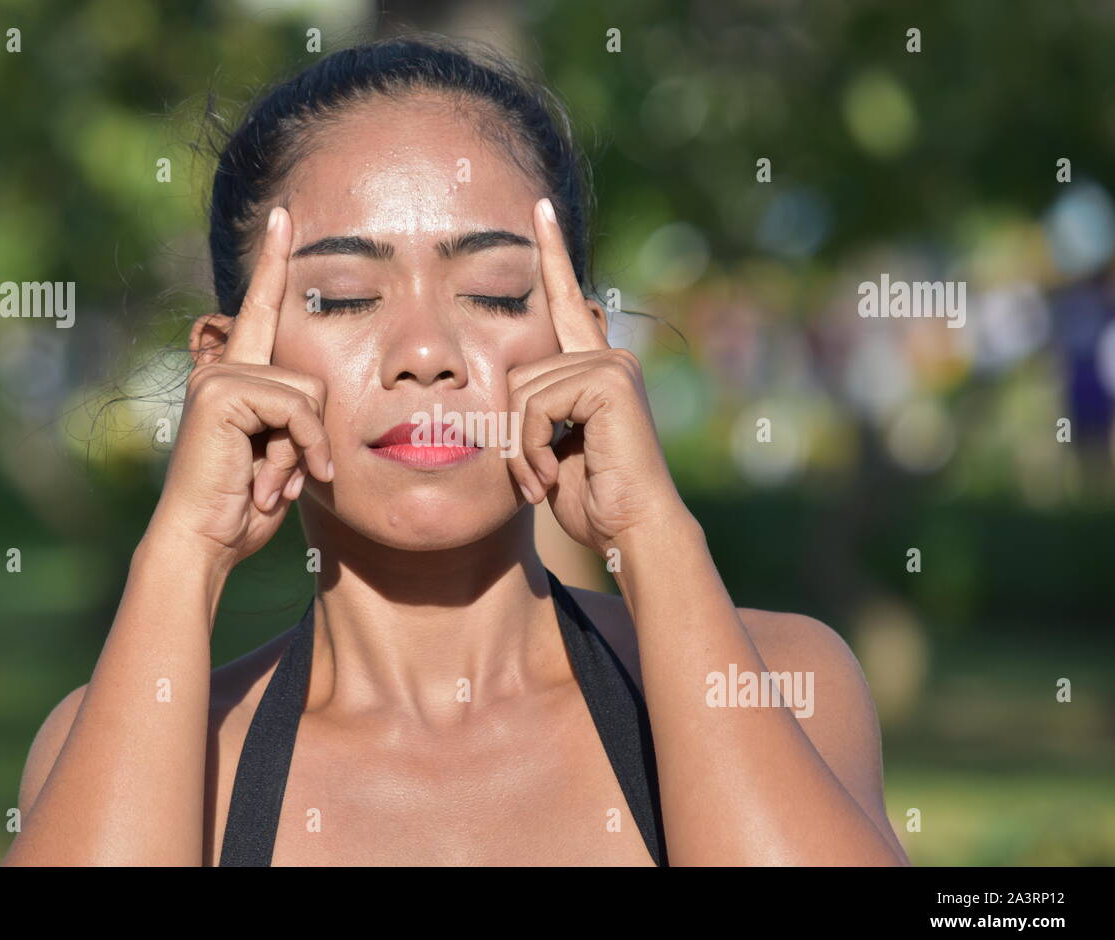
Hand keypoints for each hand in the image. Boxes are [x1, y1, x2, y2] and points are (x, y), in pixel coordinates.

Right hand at [145, 206, 332, 572]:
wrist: (203, 543)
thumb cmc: (243, 510)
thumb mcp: (282, 457)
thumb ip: (295, 422)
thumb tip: (318, 405)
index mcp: (237, 378)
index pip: (261, 311)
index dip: (274, 264)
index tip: (286, 216)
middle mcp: (224, 368)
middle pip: (314, 378)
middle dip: (312, 438)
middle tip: (281, 478)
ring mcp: (219, 376)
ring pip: (309, 394)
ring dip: (304, 450)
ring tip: (272, 482)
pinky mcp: (221, 391)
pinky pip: (296, 408)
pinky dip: (300, 449)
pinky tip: (275, 482)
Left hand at [506, 198, 683, 556]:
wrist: (632, 532)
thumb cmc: (591, 501)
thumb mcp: (549, 448)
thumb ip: (533, 410)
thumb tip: (506, 388)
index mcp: (592, 369)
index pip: (567, 302)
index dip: (552, 254)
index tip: (539, 208)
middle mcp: (606, 357)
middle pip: (516, 371)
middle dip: (511, 432)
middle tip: (531, 476)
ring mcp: (612, 365)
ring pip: (521, 390)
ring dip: (520, 447)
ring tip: (543, 480)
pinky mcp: (610, 381)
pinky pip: (536, 404)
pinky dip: (531, 446)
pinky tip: (551, 474)